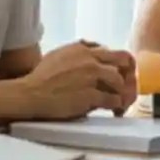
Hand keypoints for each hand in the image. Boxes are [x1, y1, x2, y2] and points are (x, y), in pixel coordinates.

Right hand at [19, 40, 134, 119]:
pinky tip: (114, 110)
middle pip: (123, 59)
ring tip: (120, 101)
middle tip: (126, 85)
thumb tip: (90, 49)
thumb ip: (76, 52)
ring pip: (120, 81)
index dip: (116, 64)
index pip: (110, 51)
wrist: (30, 94)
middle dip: (128, 72)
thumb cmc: (40, 78)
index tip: (117, 73)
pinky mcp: (91, 94)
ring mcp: (92, 76)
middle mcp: (90, 59)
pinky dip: (116, 105)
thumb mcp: (58, 55)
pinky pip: (113, 99)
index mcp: (82, 48)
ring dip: (122, 92)